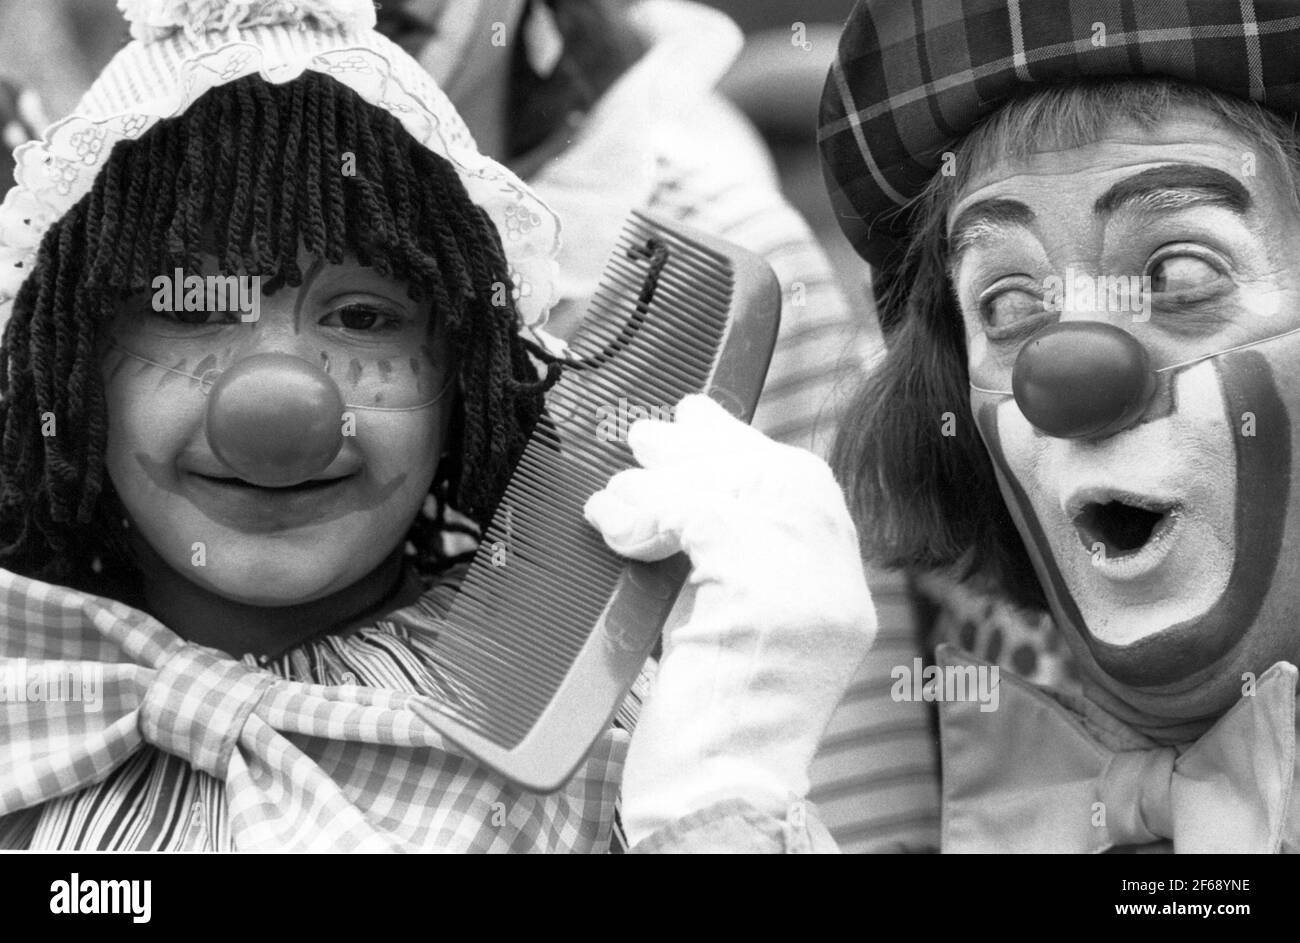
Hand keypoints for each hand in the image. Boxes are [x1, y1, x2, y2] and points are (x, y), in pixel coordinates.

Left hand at [584, 394, 876, 845]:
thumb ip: (728, 567)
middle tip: (652, 433)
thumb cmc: (709, 729)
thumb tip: (685, 498)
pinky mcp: (765, 601)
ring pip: (743, 491)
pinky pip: (706, 518)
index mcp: (838, 596)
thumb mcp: (730, 629)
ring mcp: (810, 595)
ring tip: (622, 478)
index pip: (809, 494)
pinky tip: (618, 525)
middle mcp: (837, 590)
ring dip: (671, 474)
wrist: (717, 799)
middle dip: (714, 445)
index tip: (702, 428)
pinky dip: (653, 510)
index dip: (753, 452)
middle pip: (783, 478)